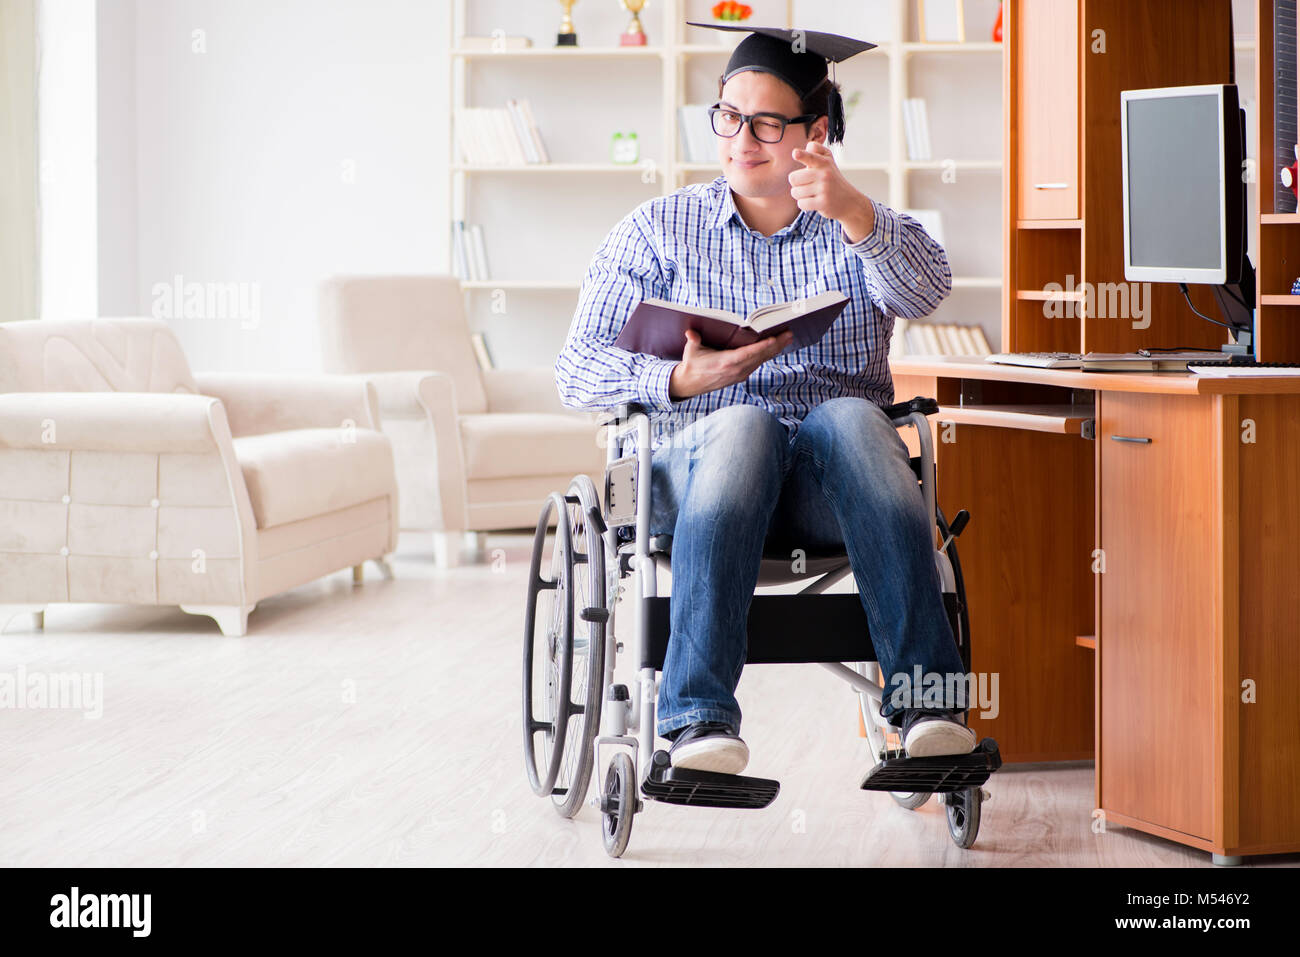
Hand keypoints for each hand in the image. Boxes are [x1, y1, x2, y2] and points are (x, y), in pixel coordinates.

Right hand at [668, 329, 793, 399]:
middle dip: (776, 345)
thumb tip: (691, 333)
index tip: (774, 339)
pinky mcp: (741, 376)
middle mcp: (735, 370)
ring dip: (775, 349)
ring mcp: (739, 374)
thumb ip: (693, 340)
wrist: (690, 384)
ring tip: (787, 338)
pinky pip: (757, 364)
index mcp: (725, 363)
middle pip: (760, 356)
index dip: (762, 347)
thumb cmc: (691, 365)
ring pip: (761, 360)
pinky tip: (776, 347)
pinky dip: (767, 354)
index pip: (747, 354)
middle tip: (789, 334)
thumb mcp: (691, 351)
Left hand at [789, 140, 874, 241]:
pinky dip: (804, 204)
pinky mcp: (823, 203)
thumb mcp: (828, 162)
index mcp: (824, 162)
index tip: (795, 153)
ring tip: (813, 194)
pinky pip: (801, 204)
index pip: (810, 156)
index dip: (802, 155)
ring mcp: (824, 189)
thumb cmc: (832, 180)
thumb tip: (802, 149)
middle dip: (796, 184)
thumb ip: (816, 152)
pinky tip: (814, 202)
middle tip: (808, 185)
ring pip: (795, 192)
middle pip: (793, 178)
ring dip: (800, 195)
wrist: (849, 201)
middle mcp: (825, 174)